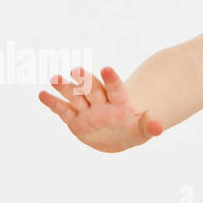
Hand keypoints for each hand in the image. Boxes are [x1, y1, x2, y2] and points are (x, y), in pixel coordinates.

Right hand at [38, 66, 163, 152]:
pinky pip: (62, 111)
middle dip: (85, 80)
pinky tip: (42, 95)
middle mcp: (101, 102)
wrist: (119, 133)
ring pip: (75, 96)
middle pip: (92, 89)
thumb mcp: (143, 129)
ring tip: (54, 78)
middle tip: (77, 70)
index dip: (111, 80)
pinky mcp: (74, 120)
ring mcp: (86, 110)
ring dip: (65, 87)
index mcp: (119, 101)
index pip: (116, 88)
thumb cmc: (134, 127)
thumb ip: (150, 125)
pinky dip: (53, 103)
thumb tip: (160, 126)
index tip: (107, 69)